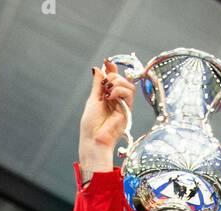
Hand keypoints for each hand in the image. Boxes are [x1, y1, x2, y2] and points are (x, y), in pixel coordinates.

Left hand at [79, 60, 135, 174]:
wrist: (94, 139)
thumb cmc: (91, 124)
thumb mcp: (93, 99)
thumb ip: (98, 84)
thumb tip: (97, 68)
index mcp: (107, 97)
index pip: (114, 79)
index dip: (112, 69)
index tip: (107, 61)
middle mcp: (117, 101)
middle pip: (123, 80)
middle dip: (114, 75)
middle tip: (105, 83)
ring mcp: (123, 106)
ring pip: (129, 85)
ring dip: (118, 83)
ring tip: (108, 91)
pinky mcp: (127, 111)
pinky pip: (129, 94)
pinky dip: (119, 91)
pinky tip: (110, 96)